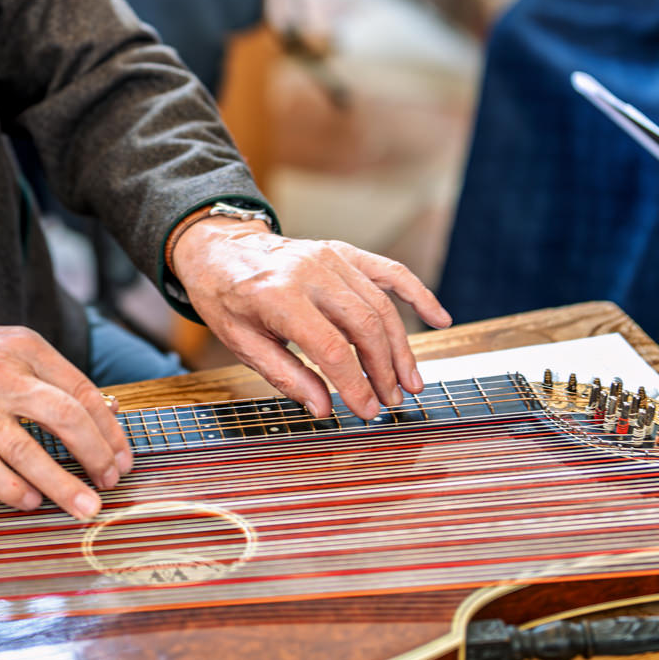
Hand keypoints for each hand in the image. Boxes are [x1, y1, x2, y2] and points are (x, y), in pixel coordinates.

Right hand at [0, 319, 130, 520]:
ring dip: (62, 484)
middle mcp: (3, 375)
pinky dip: (11, 489)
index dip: (109, 429)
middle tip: (110, 481)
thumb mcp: (10, 346)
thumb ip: (51, 376)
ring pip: (27, 451)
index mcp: (26, 348)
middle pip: (64, 417)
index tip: (121, 456)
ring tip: (86, 507)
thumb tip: (103, 412)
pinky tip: (31, 502)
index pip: (82, 391)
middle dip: (96, 454)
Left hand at [171, 220, 452, 421]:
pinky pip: (389, 271)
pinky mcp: (343, 251)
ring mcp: (330, 258)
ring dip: (400, 347)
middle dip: (383, 370)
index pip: (330, 348)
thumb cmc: (227, 299)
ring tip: (409, 383)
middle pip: (363, 325)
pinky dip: (417, 294)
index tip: (367, 412)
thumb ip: (286, 376)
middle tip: (391, 402)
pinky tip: (438, 318)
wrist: (220, 248)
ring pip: (380, 305)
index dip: (354, 384)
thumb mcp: (241, 343)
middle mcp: (309, 272)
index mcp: (278, 296)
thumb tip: (325, 409)